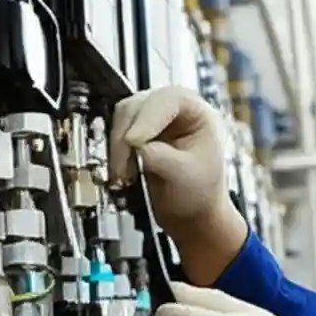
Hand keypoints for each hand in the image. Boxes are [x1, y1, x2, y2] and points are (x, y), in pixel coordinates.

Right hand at [109, 87, 245, 281]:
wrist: (192, 214)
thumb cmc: (200, 193)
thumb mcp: (186, 176)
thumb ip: (162, 158)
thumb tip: (137, 145)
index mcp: (196, 111)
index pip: (166, 101)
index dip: (147, 120)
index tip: (134, 143)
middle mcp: (173, 109)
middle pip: (137, 106)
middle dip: (125, 138)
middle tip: (123, 168)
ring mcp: (154, 120)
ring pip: (122, 118)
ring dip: (117, 147)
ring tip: (123, 176)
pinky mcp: (137, 133)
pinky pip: (116, 133)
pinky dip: (114, 153)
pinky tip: (121, 174)